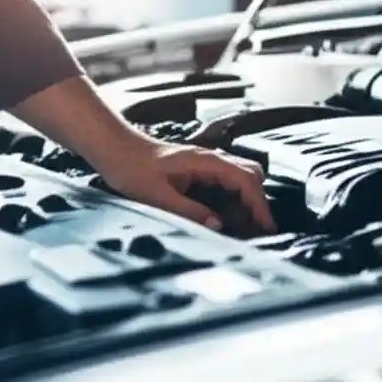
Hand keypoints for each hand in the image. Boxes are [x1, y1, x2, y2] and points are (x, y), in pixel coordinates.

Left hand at [99, 140, 276, 236]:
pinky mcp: (199, 171)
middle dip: (258, 202)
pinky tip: (227, 219)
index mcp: (204, 161)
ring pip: (240, 179)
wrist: (116, 151)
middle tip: (259, 230)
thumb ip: (189, 211)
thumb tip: (218, 225)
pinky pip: (226, 184)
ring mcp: (206, 164)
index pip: (245, 179)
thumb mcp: (158, 196)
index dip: (259, 204)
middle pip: (250, 176)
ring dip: (247, 202)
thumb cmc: (132, 169)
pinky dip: (234, 200)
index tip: (265, 226)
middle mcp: (210, 159)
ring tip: (246, 229)